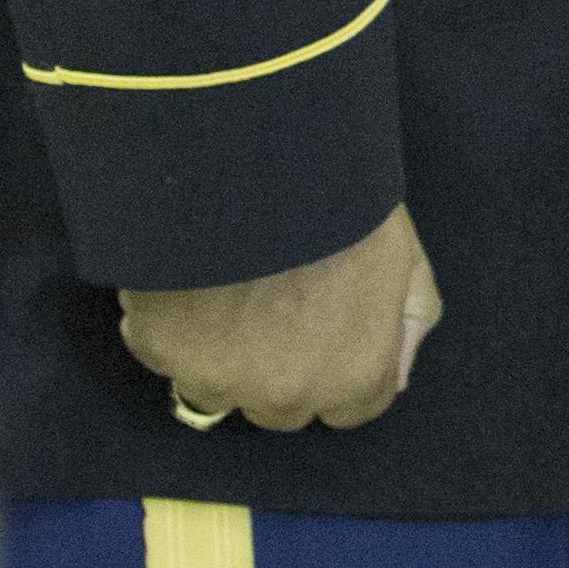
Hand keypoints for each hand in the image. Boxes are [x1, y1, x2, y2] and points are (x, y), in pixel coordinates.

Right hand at [121, 205, 442, 432]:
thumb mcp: (404, 256)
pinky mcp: (158, 350)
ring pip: (213, 387)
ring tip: (220, 287)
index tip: (321, 328)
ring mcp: (216, 379)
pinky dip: (166, 323)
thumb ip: (410, 321)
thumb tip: (396, 374)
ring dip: (216, 353)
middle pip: (279, 408)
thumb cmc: (343, 203)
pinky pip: (160, 350)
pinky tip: (181, 276)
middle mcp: (285, 396)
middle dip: (277, 368)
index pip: (349, 408)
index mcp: (353, 377)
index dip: (336, 368)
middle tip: (269, 302)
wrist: (256, 159)